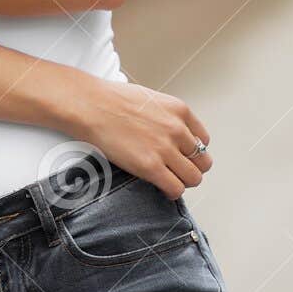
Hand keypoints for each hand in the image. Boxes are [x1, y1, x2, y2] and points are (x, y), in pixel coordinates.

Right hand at [60, 78, 212, 199]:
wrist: (89, 106)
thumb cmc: (109, 100)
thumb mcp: (149, 99)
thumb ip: (165, 116)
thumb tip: (165, 132)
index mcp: (179, 110)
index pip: (203, 140)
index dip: (192, 151)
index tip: (181, 156)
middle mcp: (178, 129)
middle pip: (203, 161)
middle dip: (191, 168)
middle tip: (176, 171)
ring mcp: (165, 149)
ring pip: (193, 178)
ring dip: (182, 182)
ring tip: (168, 181)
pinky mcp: (150, 166)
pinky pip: (175, 188)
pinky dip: (172, 192)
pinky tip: (162, 189)